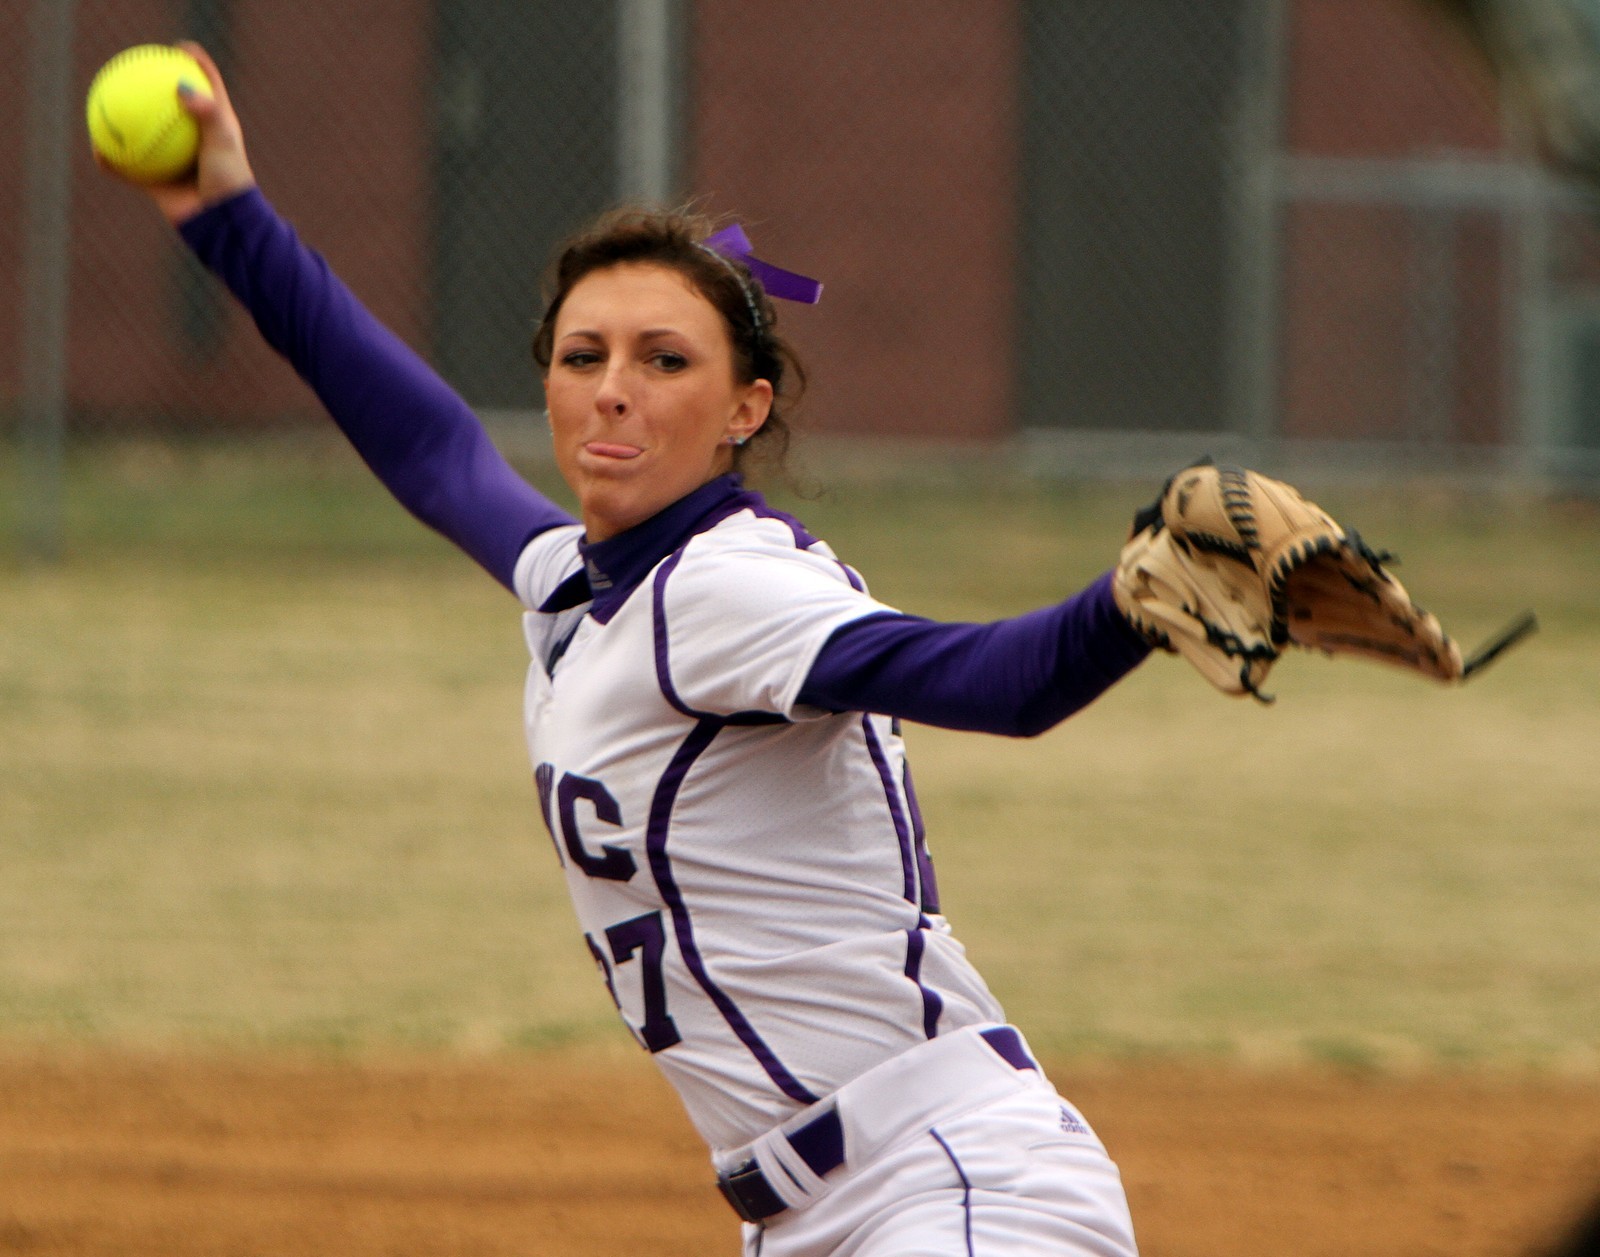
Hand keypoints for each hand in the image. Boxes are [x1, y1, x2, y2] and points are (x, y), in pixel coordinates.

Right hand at [94, 41, 255, 225]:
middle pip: (169, 107)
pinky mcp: (159, 184)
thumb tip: (181, 86)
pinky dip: (112, 162)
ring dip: (123, 124)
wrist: (225, 225)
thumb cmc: (230, 182)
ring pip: (142, 137)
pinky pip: (128, 171)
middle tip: (132, 71)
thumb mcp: (223, 143)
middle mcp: (192, 141)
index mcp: (213, 127)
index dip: (195, 65)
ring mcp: (173, 161)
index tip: (176, 49)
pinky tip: (97, 151)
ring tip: (101, 106)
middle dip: (152, 89)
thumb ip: (206, 113)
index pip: (207, 88)